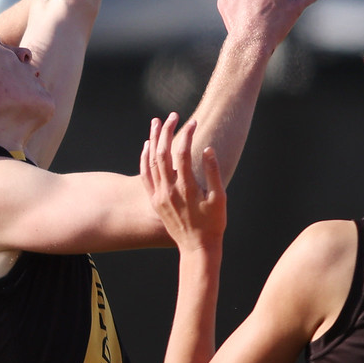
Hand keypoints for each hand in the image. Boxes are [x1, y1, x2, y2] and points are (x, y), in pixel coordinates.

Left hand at [140, 112, 225, 249]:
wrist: (197, 247)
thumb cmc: (213, 223)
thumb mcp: (219, 198)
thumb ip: (213, 172)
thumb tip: (208, 149)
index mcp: (187, 188)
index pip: (183, 153)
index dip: (187, 134)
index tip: (193, 122)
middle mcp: (169, 190)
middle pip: (163, 153)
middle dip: (166, 131)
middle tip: (172, 115)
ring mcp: (159, 195)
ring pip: (151, 161)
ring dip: (153, 140)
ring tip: (156, 122)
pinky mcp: (155, 200)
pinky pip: (145, 176)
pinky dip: (144, 159)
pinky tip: (146, 146)